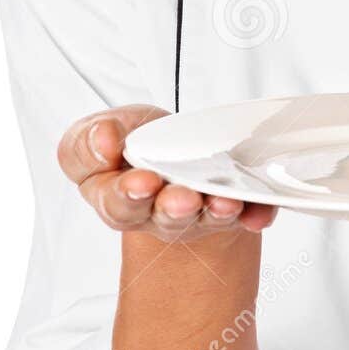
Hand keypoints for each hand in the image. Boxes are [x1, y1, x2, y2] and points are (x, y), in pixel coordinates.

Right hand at [58, 105, 277, 238]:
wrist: (174, 148)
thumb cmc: (134, 141)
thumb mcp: (102, 131)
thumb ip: (87, 141)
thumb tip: (104, 140)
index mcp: (116, 197)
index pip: (116, 204)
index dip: (128, 195)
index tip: (142, 181)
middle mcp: (157, 213)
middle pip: (163, 219)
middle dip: (174, 209)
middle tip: (183, 200)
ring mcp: (196, 213)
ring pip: (205, 218)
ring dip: (215, 211)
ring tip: (223, 202)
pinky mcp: (231, 207)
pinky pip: (247, 212)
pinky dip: (256, 211)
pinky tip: (260, 211)